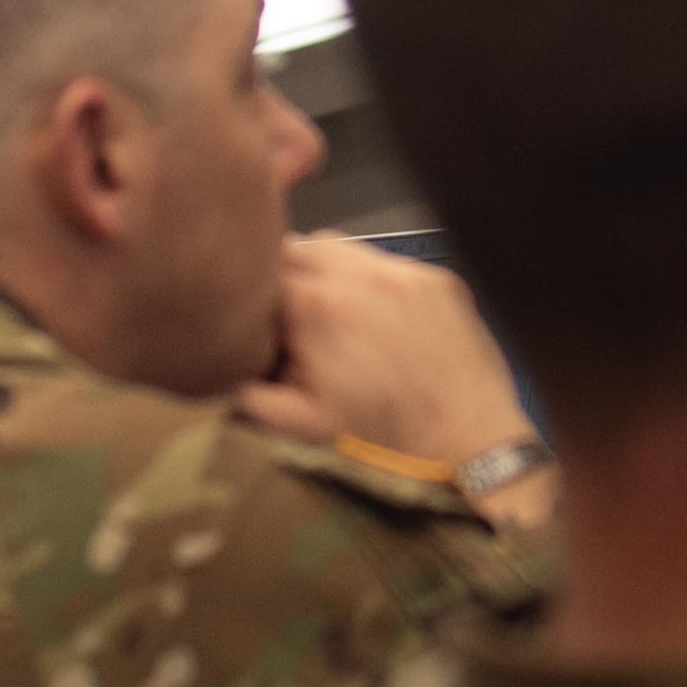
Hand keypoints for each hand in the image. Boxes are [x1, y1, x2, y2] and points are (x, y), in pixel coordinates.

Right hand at [234, 238, 542, 510]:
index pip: (259, 274)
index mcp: (316, 308)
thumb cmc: (382, 438)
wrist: (471, 440)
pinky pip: (385, 261)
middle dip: (280, 276)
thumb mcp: (300, 426)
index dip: (249, 300)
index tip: (255, 327)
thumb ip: (247, 393)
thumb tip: (215, 371)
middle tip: (283, 317)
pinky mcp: (435, 279)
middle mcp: (358, 275)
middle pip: (293, 246)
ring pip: (337, 246)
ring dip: (320, 270)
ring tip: (325, 315)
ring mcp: (402, 272)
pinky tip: (373, 320)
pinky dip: (367, 281)